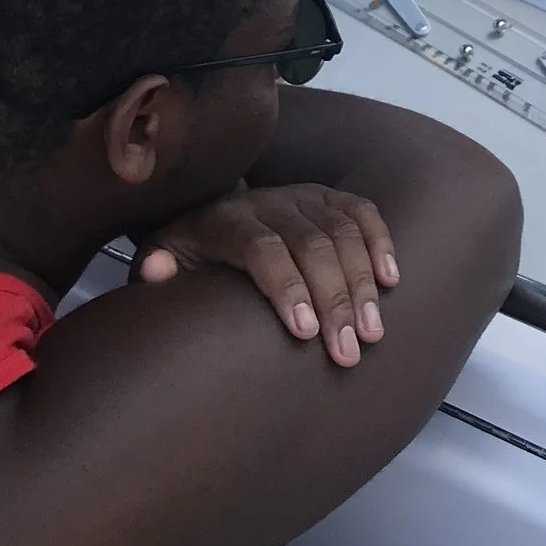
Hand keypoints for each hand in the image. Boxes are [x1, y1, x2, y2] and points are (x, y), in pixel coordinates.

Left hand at [134, 180, 399, 366]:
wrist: (208, 211)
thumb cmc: (189, 254)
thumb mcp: (163, 260)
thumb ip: (156, 269)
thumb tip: (155, 273)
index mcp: (223, 220)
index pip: (261, 248)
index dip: (286, 287)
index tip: (305, 333)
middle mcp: (266, 201)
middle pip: (311, 244)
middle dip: (334, 299)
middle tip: (348, 351)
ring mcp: (301, 195)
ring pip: (342, 232)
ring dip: (362, 283)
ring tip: (372, 332)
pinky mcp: (327, 196)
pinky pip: (363, 212)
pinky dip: (380, 243)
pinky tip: (390, 281)